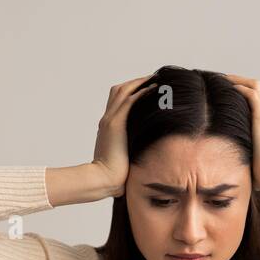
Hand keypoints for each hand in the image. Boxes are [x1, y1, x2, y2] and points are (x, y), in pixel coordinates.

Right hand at [91, 74, 157, 196]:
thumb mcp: (123, 157)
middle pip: (119, 90)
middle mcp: (107, 120)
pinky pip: (129, 100)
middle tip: (154, 80)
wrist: (103, 179)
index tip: (147, 89)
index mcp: (108, 127)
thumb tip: (144, 153)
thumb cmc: (114, 175)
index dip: (131, 92)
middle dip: (136, 82)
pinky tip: (153, 88)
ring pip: (124, 91)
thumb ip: (130, 149)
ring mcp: (110, 120)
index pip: (118, 101)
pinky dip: (141, 91)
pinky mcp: (115, 124)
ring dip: (140, 82)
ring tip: (156, 79)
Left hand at [223, 74, 259, 192]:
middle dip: (237, 79)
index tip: (221, 88)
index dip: (238, 88)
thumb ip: (238, 149)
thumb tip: (221, 159)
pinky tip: (228, 88)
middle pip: (254, 86)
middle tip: (219, 79)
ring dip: (237, 79)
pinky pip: (252, 95)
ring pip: (254, 86)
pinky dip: (240, 88)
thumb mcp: (246, 153)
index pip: (252, 96)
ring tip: (221, 79)